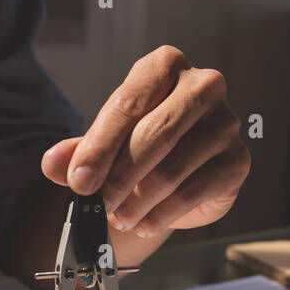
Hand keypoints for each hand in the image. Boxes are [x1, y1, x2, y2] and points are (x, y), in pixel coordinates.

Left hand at [41, 45, 249, 238]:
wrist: (182, 171)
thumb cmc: (142, 145)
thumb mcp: (105, 144)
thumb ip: (78, 151)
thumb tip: (52, 163)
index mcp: (166, 66)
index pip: (128, 104)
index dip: (99, 146)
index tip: (79, 181)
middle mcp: (203, 86)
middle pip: (156, 134)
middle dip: (120, 176)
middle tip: (98, 203)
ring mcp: (225, 123)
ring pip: (173, 169)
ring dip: (138, 202)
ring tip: (119, 217)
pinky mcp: (237, 161)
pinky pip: (193, 192)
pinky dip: (162, 215)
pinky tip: (145, 223)